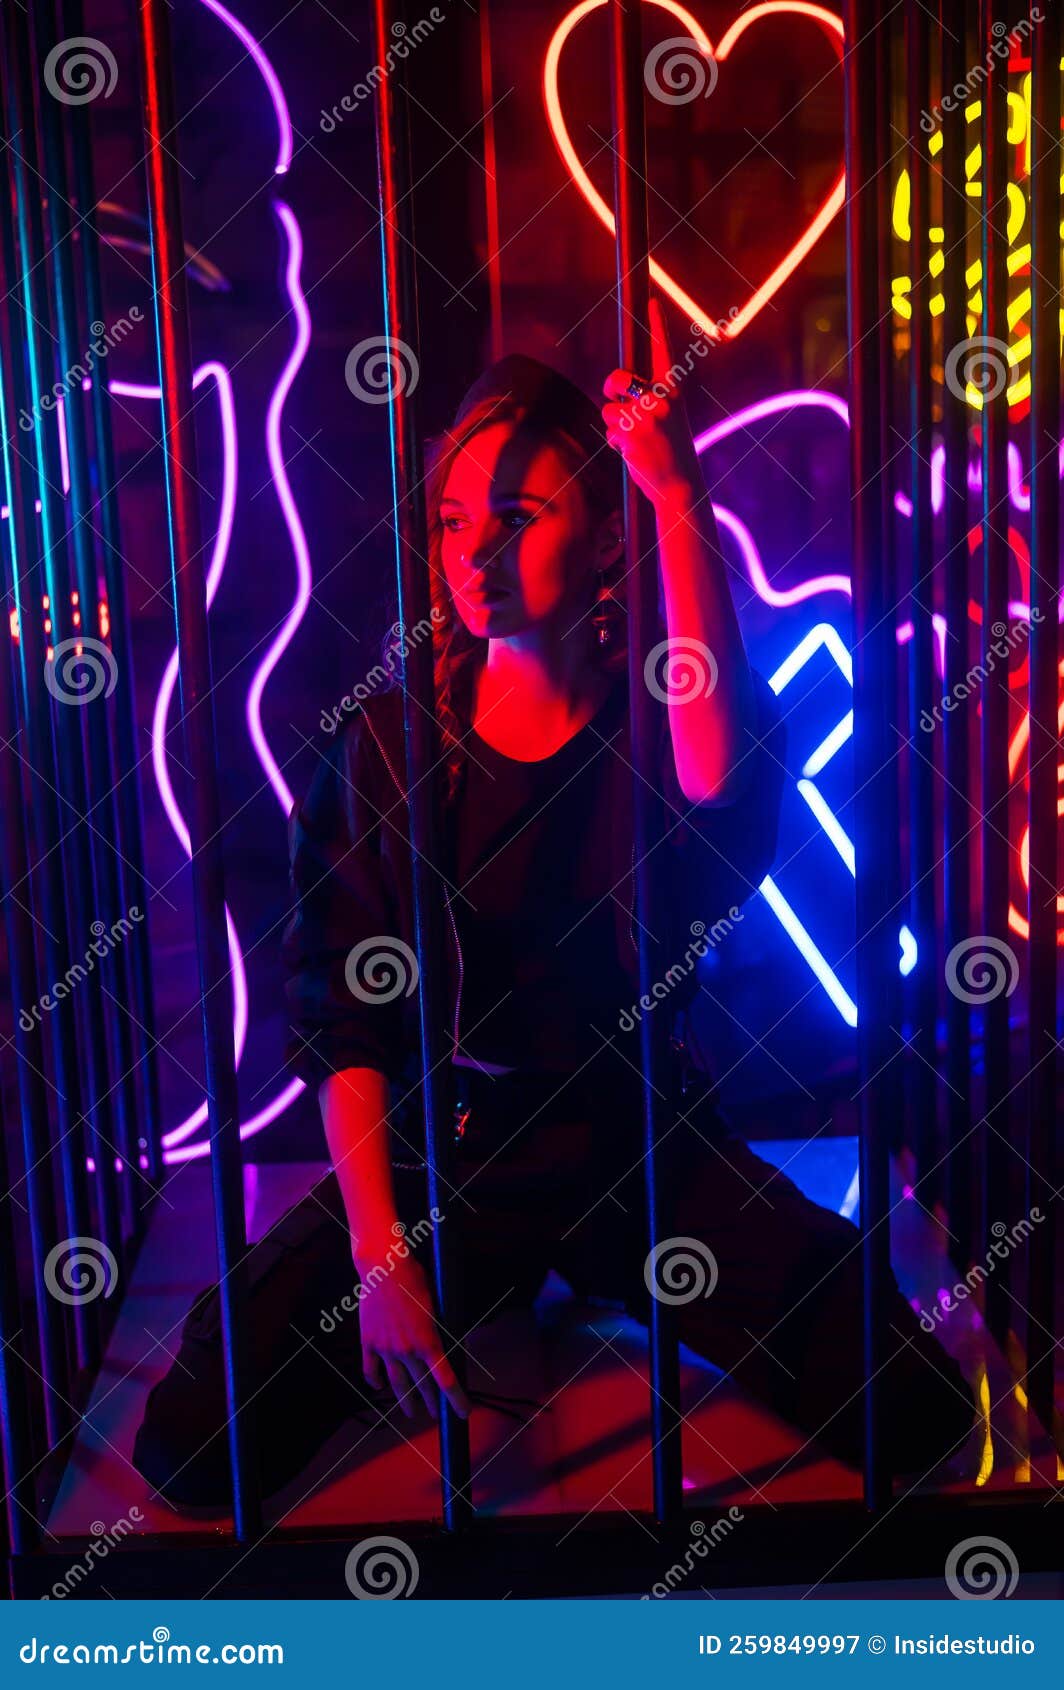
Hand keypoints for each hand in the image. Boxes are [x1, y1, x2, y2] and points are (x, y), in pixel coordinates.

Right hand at [356, 1246, 470, 1422]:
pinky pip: (370, 1369)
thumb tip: (447, 1346)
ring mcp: (385, 1348)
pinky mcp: (368, 1342)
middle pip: (423, 1386)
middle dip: (433, 1403)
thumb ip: (439, 1329)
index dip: (456, 1399)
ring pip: (397, 1384)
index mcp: (428, 1341)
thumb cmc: (414, 1279)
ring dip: (406, 1401)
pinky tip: (379, 1387)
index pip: (446, 1380)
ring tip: (411, 1412)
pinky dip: (375, 1381)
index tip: (463, 1413)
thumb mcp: (437, 1304)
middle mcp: (407, 1350)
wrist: (382, 1268)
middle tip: (438, 1414)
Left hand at [601, 295, 703, 508]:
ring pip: (607, 410)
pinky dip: (615, 443)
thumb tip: (618, 394)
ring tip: (637, 441)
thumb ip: (649, 402)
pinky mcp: (630, 432)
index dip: (657, 325)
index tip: (651, 301)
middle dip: (609, 389)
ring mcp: (645, 414)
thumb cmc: (671, 453)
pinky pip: (609, 431)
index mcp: (673, 391)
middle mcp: (660, 398)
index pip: (663, 352)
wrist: (680, 486)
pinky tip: (633, 453)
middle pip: (616, 379)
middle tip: (616, 402)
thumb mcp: (668, 420)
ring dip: (615, 426)